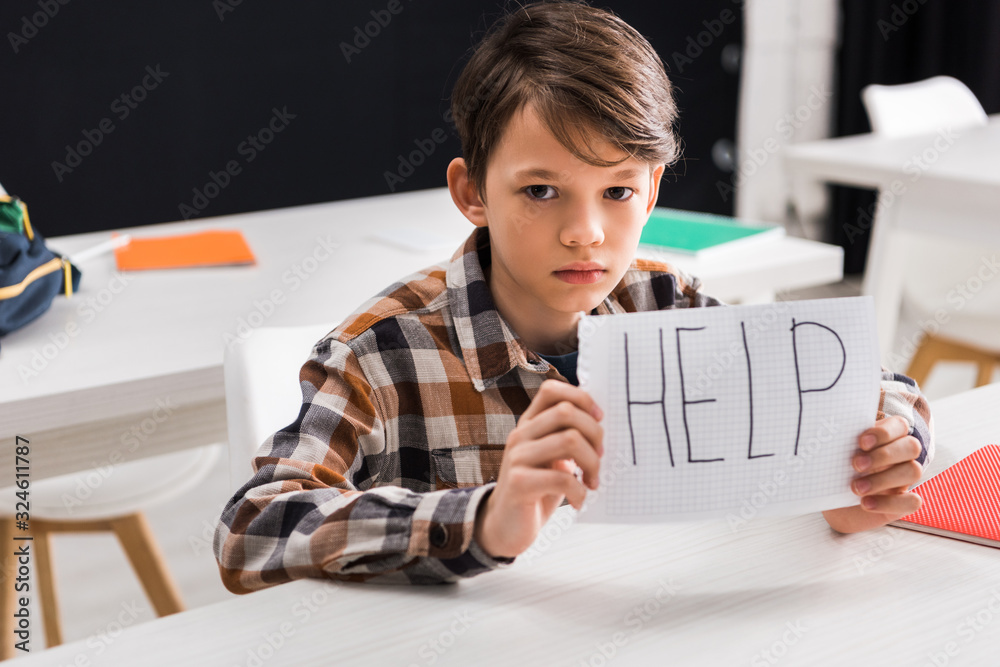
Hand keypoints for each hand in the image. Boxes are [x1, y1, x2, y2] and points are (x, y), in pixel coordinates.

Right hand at [474, 380, 603, 558]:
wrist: (505, 527)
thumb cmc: (537, 490)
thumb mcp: (552, 458)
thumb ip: (567, 436)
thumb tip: (600, 421)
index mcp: (529, 424)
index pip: (551, 390)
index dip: (581, 398)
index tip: (598, 419)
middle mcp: (520, 435)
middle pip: (566, 412)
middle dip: (594, 434)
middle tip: (600, 458)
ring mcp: (517, 458)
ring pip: (569, 440)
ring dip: (592, 463)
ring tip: (592, 481)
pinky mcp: (519, 484)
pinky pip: (562, 478)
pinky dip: (579, 491)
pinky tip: (578, 500)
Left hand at [823, 415, 923, 532]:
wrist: (834, 506)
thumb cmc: (835, 474)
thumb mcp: (833, 458)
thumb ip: (837, 444)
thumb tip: (825, 435)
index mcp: (885, 438)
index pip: (899, 425)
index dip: (884, 432)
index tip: (861, 443)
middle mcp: (899, 456)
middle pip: (912, 446)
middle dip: (884, 455)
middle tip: (856, 465)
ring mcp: (904, 479)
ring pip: (914, 471)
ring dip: (883, 479)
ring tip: (856, 488)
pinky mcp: (904, 502)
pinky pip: (913, 501)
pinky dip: (889, 503)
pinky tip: (866, 503)